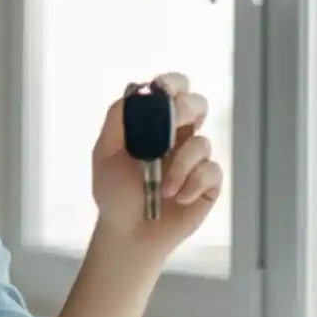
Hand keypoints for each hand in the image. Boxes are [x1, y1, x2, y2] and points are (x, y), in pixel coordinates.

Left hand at [92, 72, 223, 254]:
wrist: (127, 232)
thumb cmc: (114, 192)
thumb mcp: (105, 154)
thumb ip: (117, 120)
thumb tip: (135, 91)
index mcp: (153, 124)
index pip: (172, 91)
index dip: (172, 84)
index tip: (163, 89)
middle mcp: (178, 136)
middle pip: (197, 104)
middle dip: (184, 112)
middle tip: (168, 133)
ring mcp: (195, 159)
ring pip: (202, 143)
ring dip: (179, 166)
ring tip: (161, 189)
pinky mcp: (208, 182)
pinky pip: (211, 171)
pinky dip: (191, 184)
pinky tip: (175, 199)